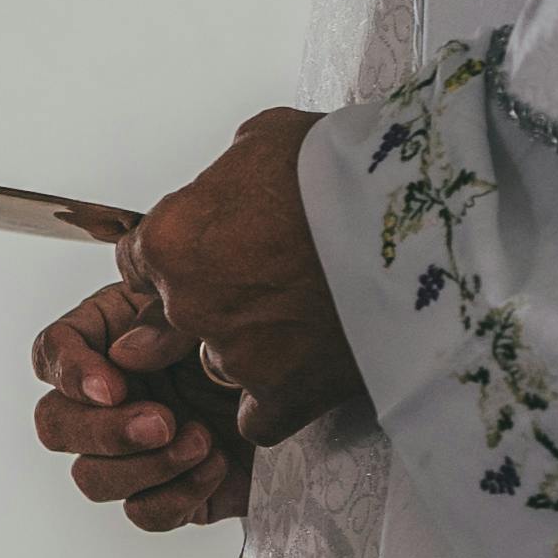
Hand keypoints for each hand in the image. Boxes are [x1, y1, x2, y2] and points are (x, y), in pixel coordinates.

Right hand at [32, 278, 250, 529]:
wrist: (322, 383)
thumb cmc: (270, 334)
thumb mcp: (214, 309)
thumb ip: (161, 321)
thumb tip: (122, 356)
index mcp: (114, 340)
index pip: (52, 354)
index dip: (69, 373)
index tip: (111, 386)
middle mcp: (118, 398)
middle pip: (55, 424)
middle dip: (103, 431)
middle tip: (160, 422)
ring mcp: (139, 451)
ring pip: (91, 478)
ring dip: (143, 466)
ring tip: (200, 441)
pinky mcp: (172, 494)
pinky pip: (145, 513)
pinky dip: (177, 495)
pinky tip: (215, 464)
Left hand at [118, 108, 359, 446]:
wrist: (419, 216)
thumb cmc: (348, 168)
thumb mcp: (268, 138)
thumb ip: (230, 174)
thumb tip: (233, 183)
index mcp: (170, 242)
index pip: (137, 264)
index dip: (177, 259)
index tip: (205, 256)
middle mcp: (188, 305)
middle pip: (173, 320)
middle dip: (211, 304)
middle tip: (262, 285)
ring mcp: (234, 354)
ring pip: (221, 365)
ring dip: (251, 349)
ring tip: (305, 318)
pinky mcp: (286, 391)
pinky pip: (260, 419)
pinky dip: (278, 402)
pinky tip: (303, 376)